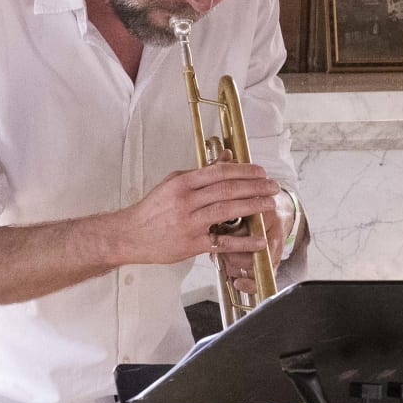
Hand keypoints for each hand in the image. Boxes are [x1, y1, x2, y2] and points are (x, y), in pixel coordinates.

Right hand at [120, 162, 280, 267]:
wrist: (129, 235)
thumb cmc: (152, 209)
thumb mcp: (173, 183)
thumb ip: (201, 172)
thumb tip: (228, 158)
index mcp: (182, 183)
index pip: (219, 172)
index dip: (244, 170)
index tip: (261, 171)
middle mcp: (186, 201)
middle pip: (227, 190)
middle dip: (255, 187)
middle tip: (272, 186)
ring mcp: (189, 223)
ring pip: (227, 211)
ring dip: (253, 206)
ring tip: (270, 204)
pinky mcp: (191, 244)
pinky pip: (221, 242)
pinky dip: (243, 241)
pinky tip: (259, 239)